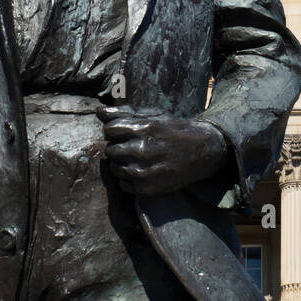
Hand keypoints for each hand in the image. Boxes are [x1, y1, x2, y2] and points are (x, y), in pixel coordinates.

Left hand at [96, 105, 229, 196]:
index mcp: (143, 129)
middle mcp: (142, 150)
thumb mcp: (153, 115)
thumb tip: (98, 111)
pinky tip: (143, 170)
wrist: (201, 151)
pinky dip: (129, 178)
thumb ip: (124, 113)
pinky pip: (123, 184)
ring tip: (139, 159)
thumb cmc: (173, 130)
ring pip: (114, 168)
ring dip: (122, 163)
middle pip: (110, 150)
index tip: (126, 132)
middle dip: (118, 147)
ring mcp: (144, 171)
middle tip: (133, 146)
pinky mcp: (147, 189)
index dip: (116, 130)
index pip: (109, 129)